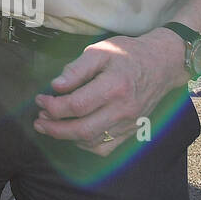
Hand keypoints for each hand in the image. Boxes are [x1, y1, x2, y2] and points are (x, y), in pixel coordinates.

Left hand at [32, 28, 188, 155]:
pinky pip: (106, 148)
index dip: (53, 106)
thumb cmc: (128, 54)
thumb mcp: (100, 51)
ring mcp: (129, 124)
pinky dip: (85, 145)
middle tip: (38, 120)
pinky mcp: (132, 131)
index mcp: (114, 87)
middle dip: (54, 128)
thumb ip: (76, 69)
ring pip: (92, 142)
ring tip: (49, 126)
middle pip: (83, 130)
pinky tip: (73, 134)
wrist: (162, 64)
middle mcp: (123, 110)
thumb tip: (56, 86)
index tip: (40, 99)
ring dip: (66, 137)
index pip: (77, 105)